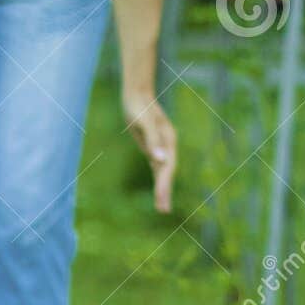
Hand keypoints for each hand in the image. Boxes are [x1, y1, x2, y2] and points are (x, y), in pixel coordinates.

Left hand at [123, 91, 176, 213]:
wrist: (136, 94)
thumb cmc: (138, 107)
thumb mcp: (143, 123)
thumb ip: (153, 141)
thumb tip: (160, 160)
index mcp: (167, 140)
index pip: (167, 167)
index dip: (164, 184)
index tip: (161, 200)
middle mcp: (167, 145)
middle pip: (167, 172)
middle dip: (165, 192)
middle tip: (163, 211)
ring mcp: (161, 146)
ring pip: (163, 171)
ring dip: (163, 189)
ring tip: (161, 208)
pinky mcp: (153, 147)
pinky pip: (157, 167)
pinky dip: (158, 179)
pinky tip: (158, 191)